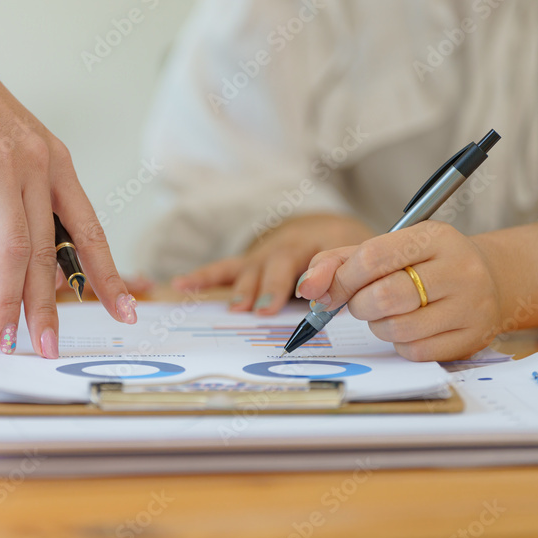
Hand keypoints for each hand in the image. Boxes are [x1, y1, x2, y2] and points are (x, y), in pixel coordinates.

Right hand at [0, 46, 135, 357]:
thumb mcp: (19, 148)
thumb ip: (32, 196)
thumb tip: (40, 253)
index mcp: (60, 165)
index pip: (91, 231)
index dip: (109, 276)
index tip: (126, 311)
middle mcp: (39, 168)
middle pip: (53, 251)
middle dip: (51, 306)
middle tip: (50, 348)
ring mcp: (2, 167)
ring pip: (15, 248)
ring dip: (11, 300)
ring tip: (7, 337)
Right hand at [172, 214, 372, 314]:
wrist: (325, 229)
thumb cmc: (343, 252)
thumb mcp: (355, 257)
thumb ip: (347, 277)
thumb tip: (336, 302)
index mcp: (320, 242)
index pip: (315, 257)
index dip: (310, 276)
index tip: (307, 295)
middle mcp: (288, 245)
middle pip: (277, 261)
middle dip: (270, 285)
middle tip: (265, 309)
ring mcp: (263, 253)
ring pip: (251, 267)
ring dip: (244, 288)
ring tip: (238, 308)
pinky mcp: (247, 263)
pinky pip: (224, 269)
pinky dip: (203, 276)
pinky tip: (182, 283)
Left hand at [297, 220, 502, 361]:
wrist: (490, 279)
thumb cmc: (425, 263)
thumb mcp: (389, 247)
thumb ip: (340, 261)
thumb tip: (307, 287)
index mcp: (434, 237)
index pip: (373, 256)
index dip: (341, 278)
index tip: (327, 290)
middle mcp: (459, 268)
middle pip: (383, 296)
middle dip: (358, 304)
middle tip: (362, 301)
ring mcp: (471, 305)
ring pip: (397, 328)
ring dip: (378, 325)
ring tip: (388, 313)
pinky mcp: (473, 338)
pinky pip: (416, 351)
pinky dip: (400, 344)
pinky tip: (409, 328)